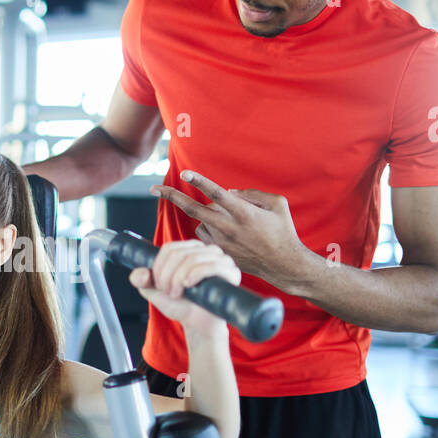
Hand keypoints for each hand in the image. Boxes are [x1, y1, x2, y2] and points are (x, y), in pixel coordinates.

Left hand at [130, 239, 240, 337]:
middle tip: (169, 293)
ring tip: (178, 293)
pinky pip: (212, 265)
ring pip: (193, 258)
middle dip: (168, 276)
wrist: (196, 323)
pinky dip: (196, 274)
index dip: (160, 267)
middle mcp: (206, 250)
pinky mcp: (231, 272)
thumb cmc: (180, 304)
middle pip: (179, 253)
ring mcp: (221, 259)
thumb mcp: (154, 291)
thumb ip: (142, 280)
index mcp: (188, 249)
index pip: (169, 248)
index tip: (160, 286)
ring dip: (179, 278)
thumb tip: (139, 274)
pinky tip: (188, 285)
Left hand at [151, 170, 309, 291]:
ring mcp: (223, 242)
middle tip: (153, 189)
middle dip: (172, 197)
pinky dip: (210, 229)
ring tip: (227, 220)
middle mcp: (230, 227)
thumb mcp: (277, 205)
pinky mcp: (221, 253)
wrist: (284, 265)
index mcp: (244, 212)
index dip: (199, 181)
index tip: (184, 172)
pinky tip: (226, 232)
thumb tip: (230, 192)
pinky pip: (206, 237)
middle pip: (193, 210)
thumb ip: (253, 194)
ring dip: (206, 216)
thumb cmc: (283, 231)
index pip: (216, 193)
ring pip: (201, 223)